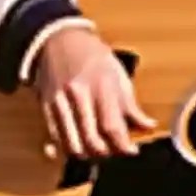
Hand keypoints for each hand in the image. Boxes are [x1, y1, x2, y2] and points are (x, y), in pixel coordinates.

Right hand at [34, 27, 155, 159]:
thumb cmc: (93, 57)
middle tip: (115, 152)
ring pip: (72, 144)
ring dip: (87, 155)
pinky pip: (55, 137)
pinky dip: (67, 148)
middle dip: (106, 154)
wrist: (59, 39)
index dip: (123, 146)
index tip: (132, 152)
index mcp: (102, 86)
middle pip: (91, 140)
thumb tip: (149, 127)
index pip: (112, 126)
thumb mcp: (118, 75)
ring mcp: (60, 102)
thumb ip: (131, 105)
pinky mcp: (46, 107)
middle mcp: (79, 95)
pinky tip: (79, 148)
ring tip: (98, 152)